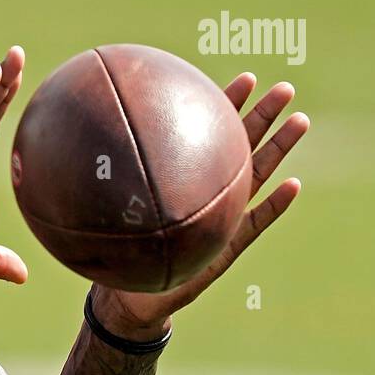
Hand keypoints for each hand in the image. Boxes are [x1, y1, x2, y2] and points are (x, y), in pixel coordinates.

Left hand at [91, 73, 309, 339]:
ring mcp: (225, 217)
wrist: (133, 297)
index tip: (244, 77)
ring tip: (301, 121)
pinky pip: (256, 223)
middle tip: (285, 88)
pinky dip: (276, 206)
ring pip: (258, 176)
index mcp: (186, 177)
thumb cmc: (119, 252)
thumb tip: (73, 141)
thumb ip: (103, 182)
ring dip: (281, 149)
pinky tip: (293, 185)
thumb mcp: (105, 212)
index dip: (226, 104)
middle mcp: (210, 192)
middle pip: (242, 146)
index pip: (208, 132)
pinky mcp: (229, 247)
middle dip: (264, 116)